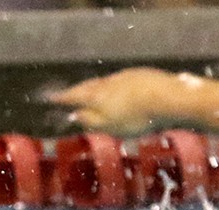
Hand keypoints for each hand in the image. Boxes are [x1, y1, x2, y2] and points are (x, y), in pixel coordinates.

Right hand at [43, 67, 188, 137]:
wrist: (168, 97)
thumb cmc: (136, 117)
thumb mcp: (108, 126)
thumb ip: (89, 120)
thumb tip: (73, 115)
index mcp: (96, 96)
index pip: (73, 96)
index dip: (61, 98)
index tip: (49, 97)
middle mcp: (107, 82)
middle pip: (88, 86)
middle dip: (76, 91)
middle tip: (67, 94)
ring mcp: (124, 76)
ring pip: (104, 82)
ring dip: (94, 88)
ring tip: (89, 93)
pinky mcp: (140, 75)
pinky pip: (119, 81)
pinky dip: (112, 87)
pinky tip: (116, 91)